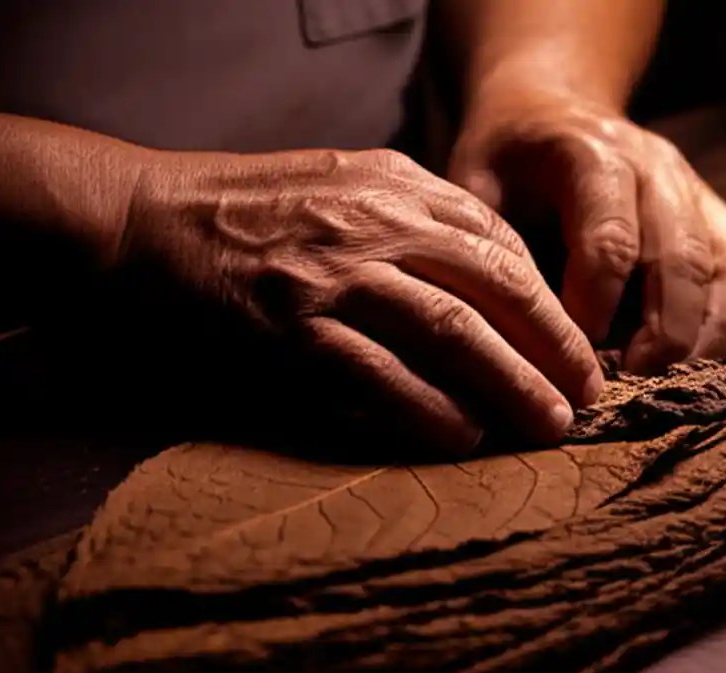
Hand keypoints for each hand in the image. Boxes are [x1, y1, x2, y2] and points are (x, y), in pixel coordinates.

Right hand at [116, 148, 602, 453]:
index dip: (546, 301)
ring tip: (550, 425)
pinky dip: (430, 411)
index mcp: (394, 185)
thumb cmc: (240, 208)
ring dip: (512, 384)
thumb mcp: (338, 182)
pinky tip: (464, 438)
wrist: (136, 222)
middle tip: (588, 392)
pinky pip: (382, 378)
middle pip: (495, 288)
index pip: (498, 244)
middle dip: (553, 345)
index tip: (573, 344)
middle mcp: (376, 225)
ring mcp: (336, 278)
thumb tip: (484, 271)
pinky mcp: (294, 333)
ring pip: (453, 334)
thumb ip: (410, 213)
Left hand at [449, 89, 725, 374]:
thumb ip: (493, 251)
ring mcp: (696, 189)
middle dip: (663, 335)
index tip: (574, 361)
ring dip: (716, 332)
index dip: (595, 308)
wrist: (550, 108)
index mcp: (591, 154)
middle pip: (682, 259)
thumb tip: (516, 338)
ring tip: (684, 383)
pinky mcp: (719, 212)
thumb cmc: (505, 162)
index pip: (609, 239)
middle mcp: (657, 168)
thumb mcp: (472, 187)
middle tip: (632, 387)